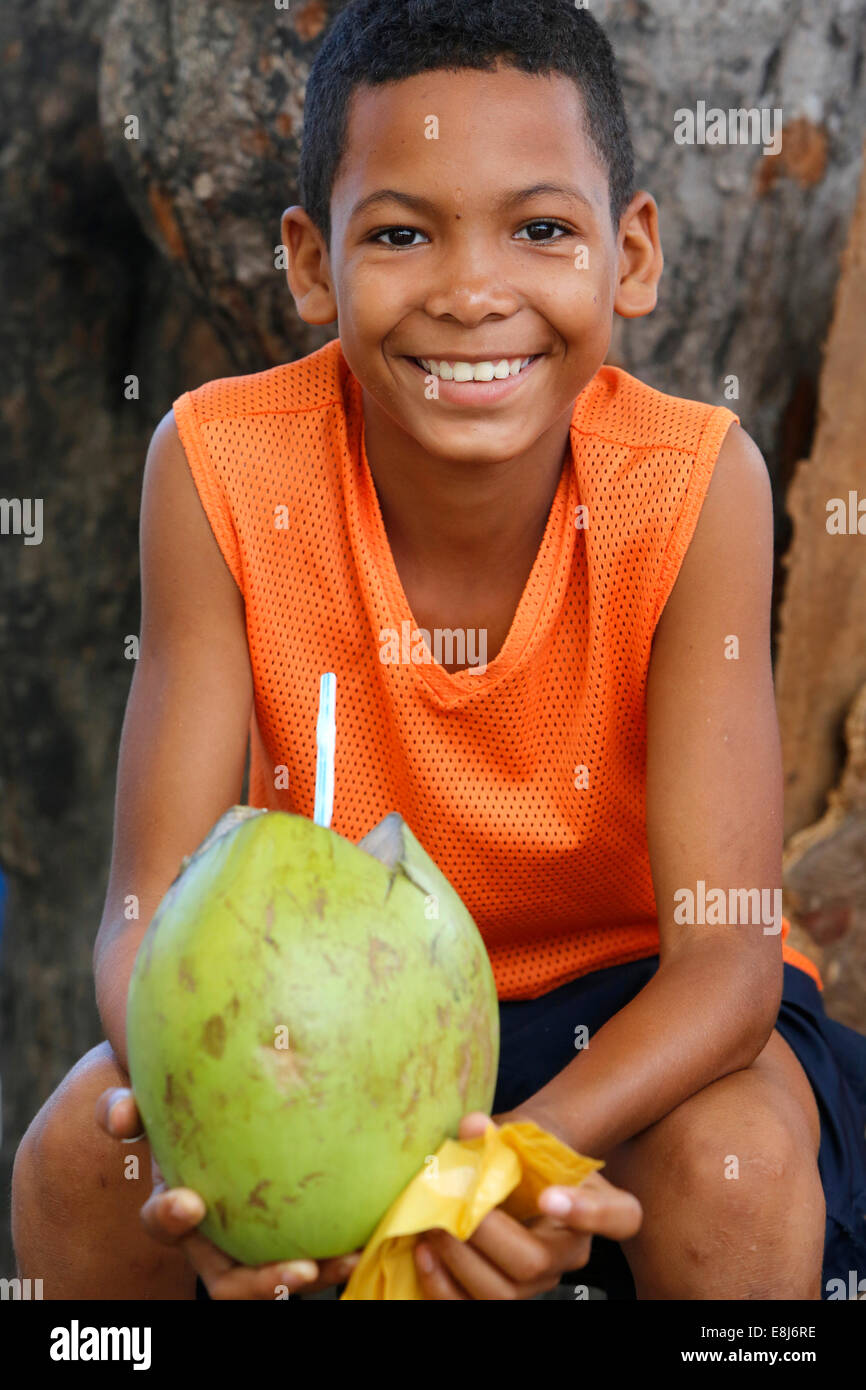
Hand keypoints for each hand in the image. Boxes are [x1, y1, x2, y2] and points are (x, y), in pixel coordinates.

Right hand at [95, 1085, 361, 1298]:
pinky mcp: (293, 1232)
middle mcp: (215, 1236)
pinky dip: (342, 1247)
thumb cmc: (185, 1104)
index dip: (169, 1216)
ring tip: (351, 1258)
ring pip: (279, 1280)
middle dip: (265, 1284)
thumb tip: (120, 1112)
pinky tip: (374, 1224)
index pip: (165, 1223)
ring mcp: (254, 1241)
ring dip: (318, 1275)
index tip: (189, 1201)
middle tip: (301, 1270)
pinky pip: (316, 1252)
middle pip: (231, 1284)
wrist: (218, 1106)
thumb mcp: (154, 1102)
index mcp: (178, 1204)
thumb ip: (127, 1107)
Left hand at [413, 1112, 641, 1299]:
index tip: (549, 1196)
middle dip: (487, 1236)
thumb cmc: (522, 1152)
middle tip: (453, 1206)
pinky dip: (443, 1285)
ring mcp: (539, 1282)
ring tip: (433, 1226)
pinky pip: (473, 1309)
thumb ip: (499, 1131)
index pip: (619, 1217)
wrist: (511, 1174)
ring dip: (460, 1261)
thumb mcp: (519, 1134)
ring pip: (504, 1294)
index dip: (589, 1213)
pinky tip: (424, 1252)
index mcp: (598, 1205)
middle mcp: (571, 1253)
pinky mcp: (504, 1295)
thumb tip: (472, 1126)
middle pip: (538, 1262)